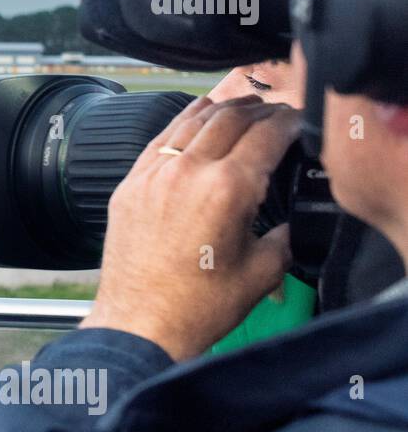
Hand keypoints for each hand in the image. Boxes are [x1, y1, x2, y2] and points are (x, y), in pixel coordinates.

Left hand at [78, 94, 302, 361]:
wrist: (140, 323)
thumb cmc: (200, 306)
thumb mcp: (264, 271)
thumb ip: (285, 234)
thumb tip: (293, 217)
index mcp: (227, 188)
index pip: (267, 133)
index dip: (290, 121)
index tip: (301, 121)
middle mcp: (188, 170)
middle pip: (231, 118)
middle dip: (260, 110)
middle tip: (277, 113)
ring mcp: (153, 173)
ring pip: (192, 120)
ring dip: (222, 110)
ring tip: (243, 108)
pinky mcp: (130, 183)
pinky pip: (160, 138)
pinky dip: (184, 122)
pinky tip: (197, 120)